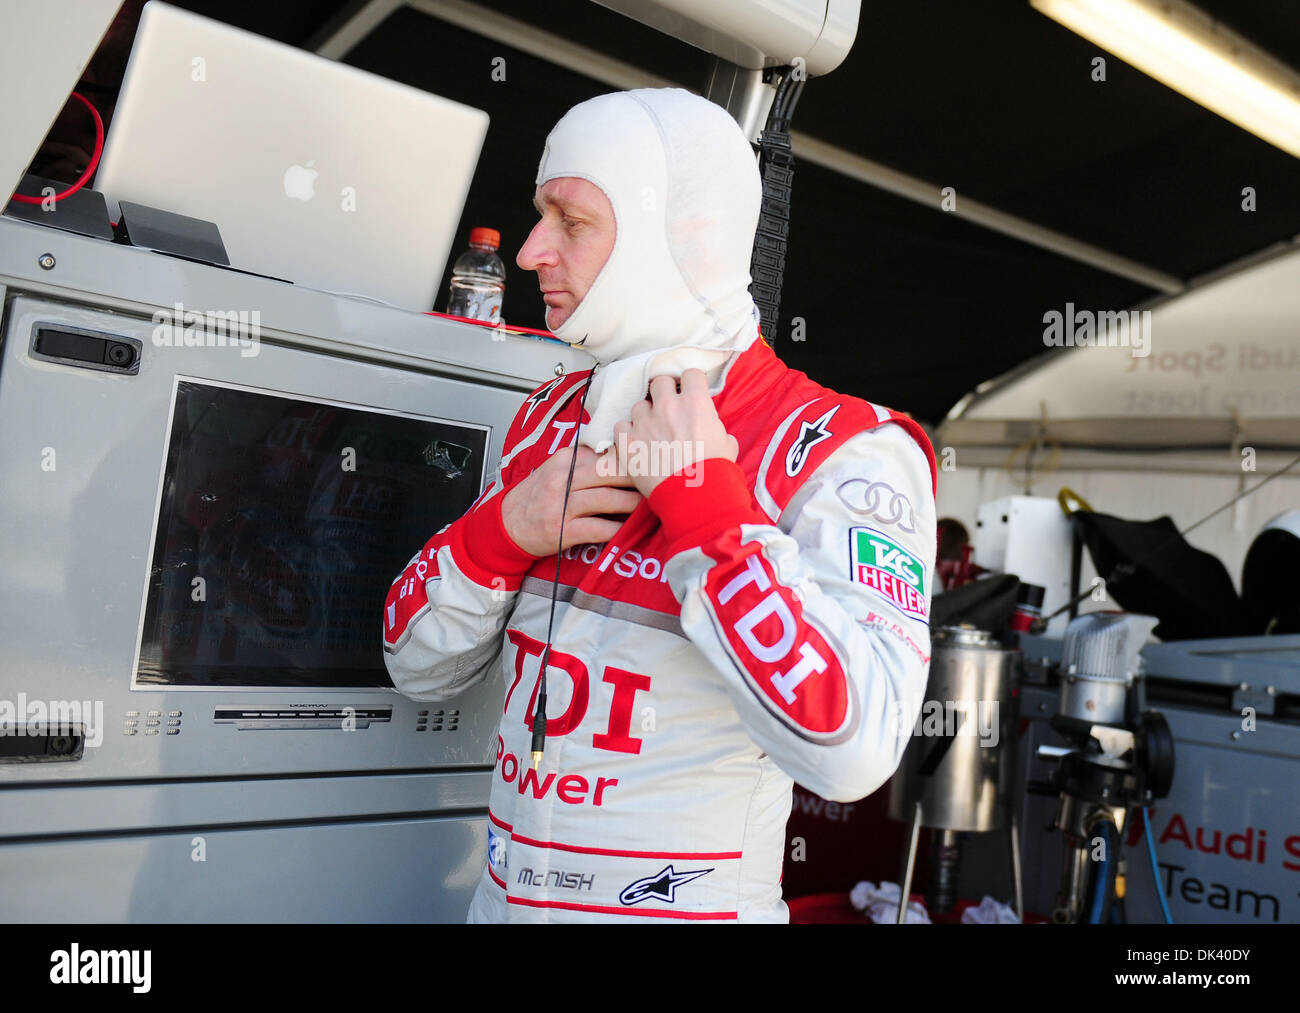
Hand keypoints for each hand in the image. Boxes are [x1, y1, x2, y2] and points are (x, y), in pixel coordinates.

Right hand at [501, 444, 642, 555]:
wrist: (506, 524)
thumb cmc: (538, 496)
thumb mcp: (558, 470)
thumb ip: (586, 462)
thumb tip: (622, 455)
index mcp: (566, 460)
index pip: (605, 454)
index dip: (632, 459)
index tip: (653, 462)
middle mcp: (562, 479)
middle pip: (609, 473)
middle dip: (637, 478)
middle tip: (659, 482)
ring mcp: (561, 505)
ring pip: (606, 499)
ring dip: (632, 503)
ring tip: (650, 505)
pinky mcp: (561, 530)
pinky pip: (596, 528)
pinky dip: (616, 529)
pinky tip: (629, 529)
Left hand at [612, 368, 737, 497]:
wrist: (694, 498)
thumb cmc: (715, 473)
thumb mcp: (727, 445)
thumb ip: (717, 429)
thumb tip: (713, 429)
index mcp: (695, 403)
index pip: (690, 374)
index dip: (690, 383)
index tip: (690, 392)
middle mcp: (667, 406)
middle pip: (659, 382)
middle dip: (664, 392)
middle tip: (668, 408)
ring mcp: (644, 423)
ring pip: (638, 405)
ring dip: (644, 414)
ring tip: (650, 430)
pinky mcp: (627, 442)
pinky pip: (620, 426)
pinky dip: (626, 432)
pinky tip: (634, 442)